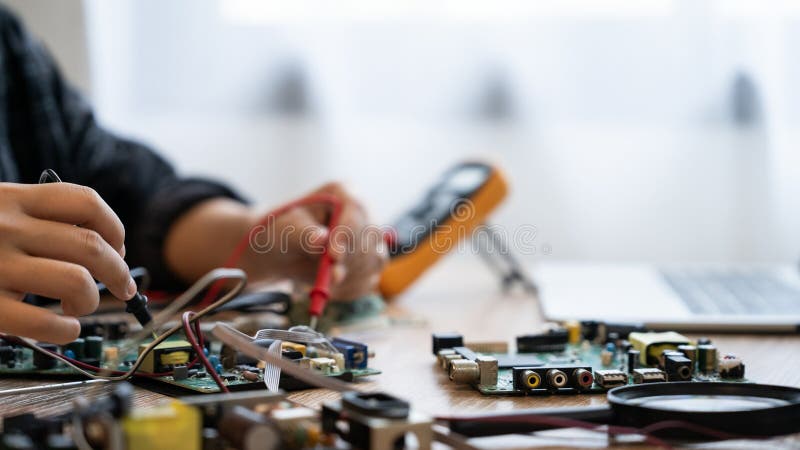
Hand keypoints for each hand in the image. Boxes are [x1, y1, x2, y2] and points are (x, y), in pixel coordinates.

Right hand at [0, 182, 135, 343]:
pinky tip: (63, 328)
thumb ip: (34, 216)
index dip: (114, 228)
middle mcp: (5, 228)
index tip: (118, 248)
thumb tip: (100, 245)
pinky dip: (65, 329)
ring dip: (91, 300)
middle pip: (91, 246)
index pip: (84, 202)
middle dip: (118, 271)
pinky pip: (41, 321)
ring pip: (75, 282)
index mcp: (11, 198)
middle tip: (122, 287)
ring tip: (81, 307)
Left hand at [243, 182, 387, 299]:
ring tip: (325, 280)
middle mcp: (364, 214)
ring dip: (351, 276)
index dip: (348, 233)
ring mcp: (372, 239)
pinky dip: (351, 288)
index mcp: (344, 193)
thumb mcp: (288, 229)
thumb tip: (321, 239)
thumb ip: (303, 234)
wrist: (285, 254)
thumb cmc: (284, 233)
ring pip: (375, 259)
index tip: (334, 257)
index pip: (355, 208)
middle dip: (349, 260)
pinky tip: (332, 287)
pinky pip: (370, 279)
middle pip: (371, 236)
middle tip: (329, 277)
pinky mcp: (371, 263)